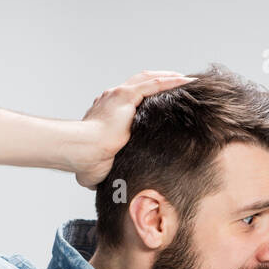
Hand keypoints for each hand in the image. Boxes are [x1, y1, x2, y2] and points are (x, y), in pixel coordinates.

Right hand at [72, 70, 194, 187]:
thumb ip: (106, 169)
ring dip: (168, 78)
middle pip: (140, 83)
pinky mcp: (125, 96)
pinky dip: (170, 81)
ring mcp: (117, 95)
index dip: (146, 99)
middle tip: (179, 85)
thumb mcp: (100, 165)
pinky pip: (153, 84)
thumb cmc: (87, 163)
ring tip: (186, 80)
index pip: (129, 100)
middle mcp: (111, 99)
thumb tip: (107, 190)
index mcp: (105, 112)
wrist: (82, 153)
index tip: (161, 104)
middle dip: (160, 81)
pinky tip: (185, 81)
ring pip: (148, 79)